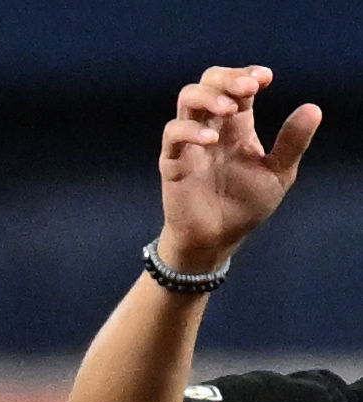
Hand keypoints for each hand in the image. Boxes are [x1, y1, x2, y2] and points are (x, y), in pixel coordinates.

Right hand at [158, 66, 320, 269]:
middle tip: (251, 89)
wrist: (217, 241)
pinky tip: (212, 139)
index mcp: (237, 125)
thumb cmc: (244, 207)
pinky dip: (190, 130)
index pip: (238, 85)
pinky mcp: (174, 162)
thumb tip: (313, 108)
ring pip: (187, 99)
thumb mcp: (278, 174)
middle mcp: (212, 126)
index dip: (248, 74)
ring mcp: (190, 143)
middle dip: (228, 77)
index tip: (267, 79)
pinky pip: (173, 134)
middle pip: (209, 81)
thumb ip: (292, 143)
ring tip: (230, 107)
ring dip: (208, 95)